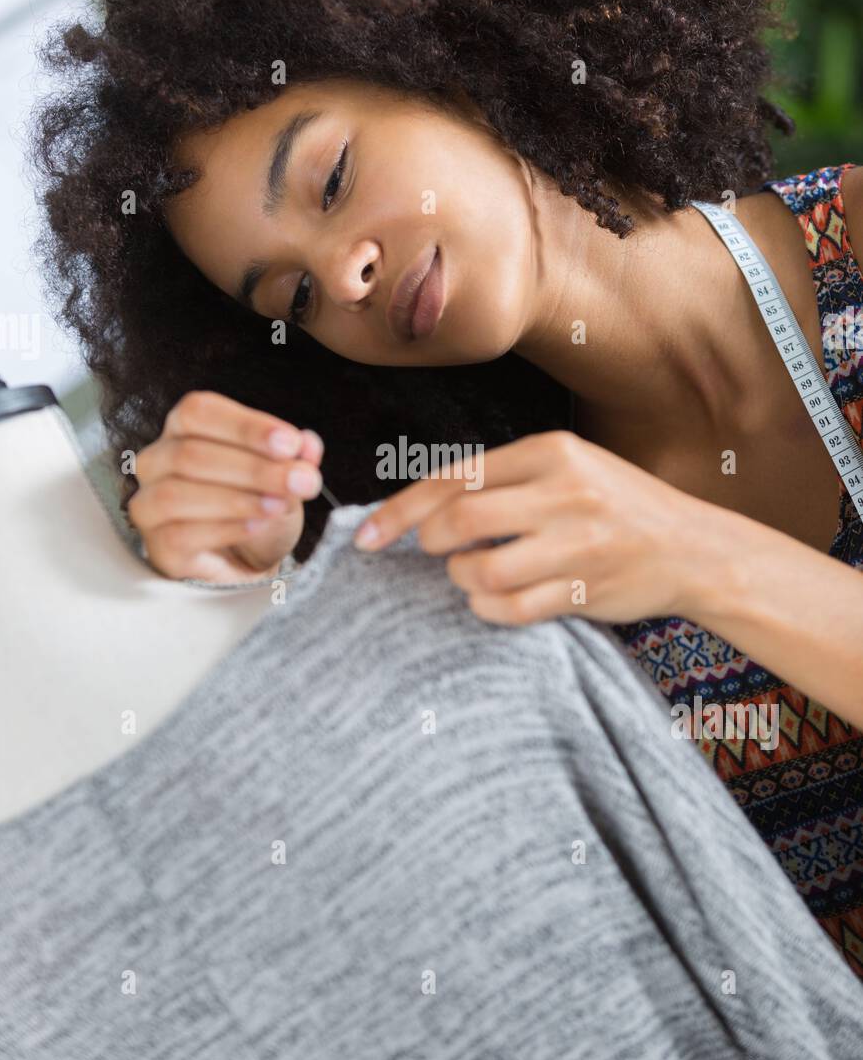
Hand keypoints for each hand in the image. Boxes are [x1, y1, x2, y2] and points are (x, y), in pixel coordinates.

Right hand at [127, 390, 323, 583]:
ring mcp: (150, 506)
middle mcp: (157, 462)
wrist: (252, 563)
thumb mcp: (285, 479)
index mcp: (184, 429)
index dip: (245, 426)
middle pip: (191, 454)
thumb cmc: (259, 509)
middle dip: (254, 468)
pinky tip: (256, 526)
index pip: (199, 412)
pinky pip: (179, 534)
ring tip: (278, 505)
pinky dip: (224, 528)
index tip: (290, 444)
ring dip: (237, 499)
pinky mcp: (158, 548)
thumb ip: (295, 459)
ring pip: (176, 493)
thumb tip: (307, 445)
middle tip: (301, 481)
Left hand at [352, 429, 700, 624]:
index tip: (367, 536)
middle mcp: (564, 491)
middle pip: (458, 520)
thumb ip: (503, 480)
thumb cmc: (618, 507)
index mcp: (551, 451)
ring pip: (478, 569)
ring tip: (473, 573)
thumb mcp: (568, 468)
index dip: (399, 510)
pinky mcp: (584, 588)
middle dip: (429, 543)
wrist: (692, 547)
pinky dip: (486, 608)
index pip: (453, 477)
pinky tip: (493, 599)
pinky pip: (507, 608)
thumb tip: (421, 504)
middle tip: (434, 552)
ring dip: (461, 578)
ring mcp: (576, 542)